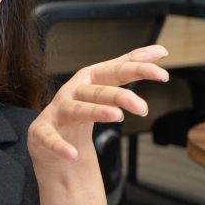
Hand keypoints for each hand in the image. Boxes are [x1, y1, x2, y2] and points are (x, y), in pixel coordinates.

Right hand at [27, 45, 169, 179]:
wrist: (51, 135)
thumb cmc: (83, 106)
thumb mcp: (107, 85)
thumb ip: (130, 66)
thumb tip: (161, 50)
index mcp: (89, 78)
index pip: (115, 70)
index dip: (138, 70)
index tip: (163, 75)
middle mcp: (72, 92)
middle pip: (96, 90)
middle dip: (119, 96)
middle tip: (142, 107)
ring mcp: (57, 111)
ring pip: (77, 110)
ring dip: (96, 111)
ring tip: (116, 116)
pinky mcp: (42, 131)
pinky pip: (49, 137)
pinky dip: (59, 145)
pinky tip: (72, 154)